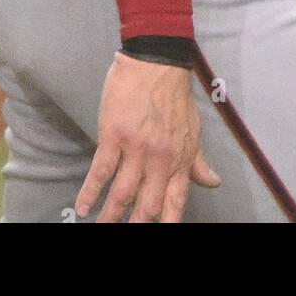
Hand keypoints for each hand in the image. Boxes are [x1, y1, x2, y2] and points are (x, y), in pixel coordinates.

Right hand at [76, 52, 220, 222]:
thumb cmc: (176, 95)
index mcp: (180, 160)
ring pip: (123, 194)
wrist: (157, 62)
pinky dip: (90, 192)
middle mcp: (160, 160)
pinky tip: (83, 207)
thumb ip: (198, 161)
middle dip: (136, 224)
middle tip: (125, 233)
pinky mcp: (114, 136)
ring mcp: (136, 149)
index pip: (175, 204)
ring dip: (111, 215)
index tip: (157, 234)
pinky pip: (101, 171)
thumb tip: (213, 183)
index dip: (167, 224)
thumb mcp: (193, 129)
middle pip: (147, 205)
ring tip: (102, 226)